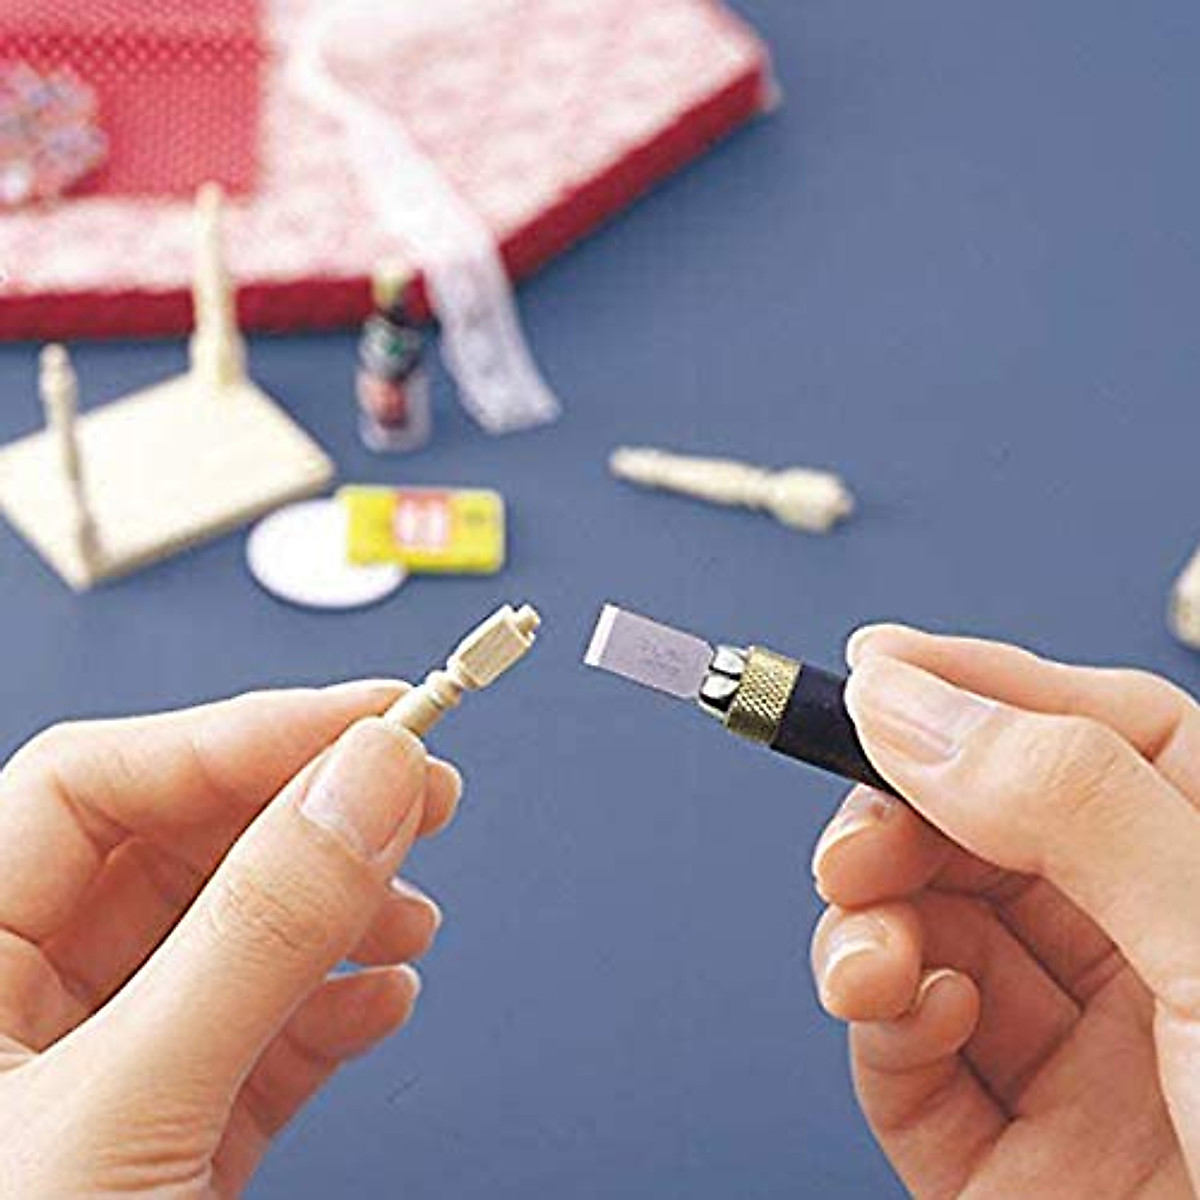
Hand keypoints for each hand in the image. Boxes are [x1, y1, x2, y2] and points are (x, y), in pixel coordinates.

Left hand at [0, 681, 461, 1195]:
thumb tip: (365, 781)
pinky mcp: (177, 1141)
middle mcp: (25, 1010)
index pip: (93, 784)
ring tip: (410, 913)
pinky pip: (266, 1035)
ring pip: (239, 936)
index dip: (238, 736)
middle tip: (416, 788)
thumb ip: (254, 935)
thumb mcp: (126, 1102)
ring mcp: (107, 1074)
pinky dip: (339, 1006)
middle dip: (313, 815)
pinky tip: (382, 996)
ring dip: (345, 911)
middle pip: (184, 849)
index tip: (367, 721)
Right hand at [810, 627, 1199, 1197]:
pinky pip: (907, 1057)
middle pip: (980, 832)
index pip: (1085, 731)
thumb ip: (1065, 801)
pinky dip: (877, 1018)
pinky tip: (900, 1010)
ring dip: (867, 921)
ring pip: (927, 934)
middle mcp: (1149, 955)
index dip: (972, 688)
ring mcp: (1078, 1058)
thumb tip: (908, 700)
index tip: (869, 671)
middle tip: (852, 837)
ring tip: (862, 940)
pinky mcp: (1009, 1157)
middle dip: (893, 820)